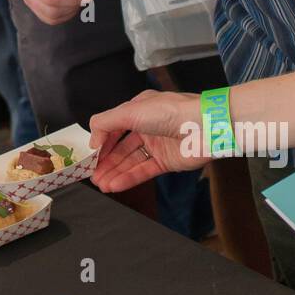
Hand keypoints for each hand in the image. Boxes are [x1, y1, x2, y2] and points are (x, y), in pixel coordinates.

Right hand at [89, 89, 203, 192]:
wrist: (205, 127)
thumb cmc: (170, 112)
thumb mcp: (130, 111)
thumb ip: (105, 123)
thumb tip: (92, 140)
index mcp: (138, 110)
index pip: (113, 127)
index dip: (101, 141)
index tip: (89, 155)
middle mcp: (146, 127)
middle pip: (120, 147)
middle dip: (105, 161)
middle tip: (92, 175)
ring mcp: (157, 145)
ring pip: (130, 161)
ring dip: (114, 172)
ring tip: (100, 184)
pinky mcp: (166, 162)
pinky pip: (143, 171)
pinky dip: (128, 178)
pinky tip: (115, 185)